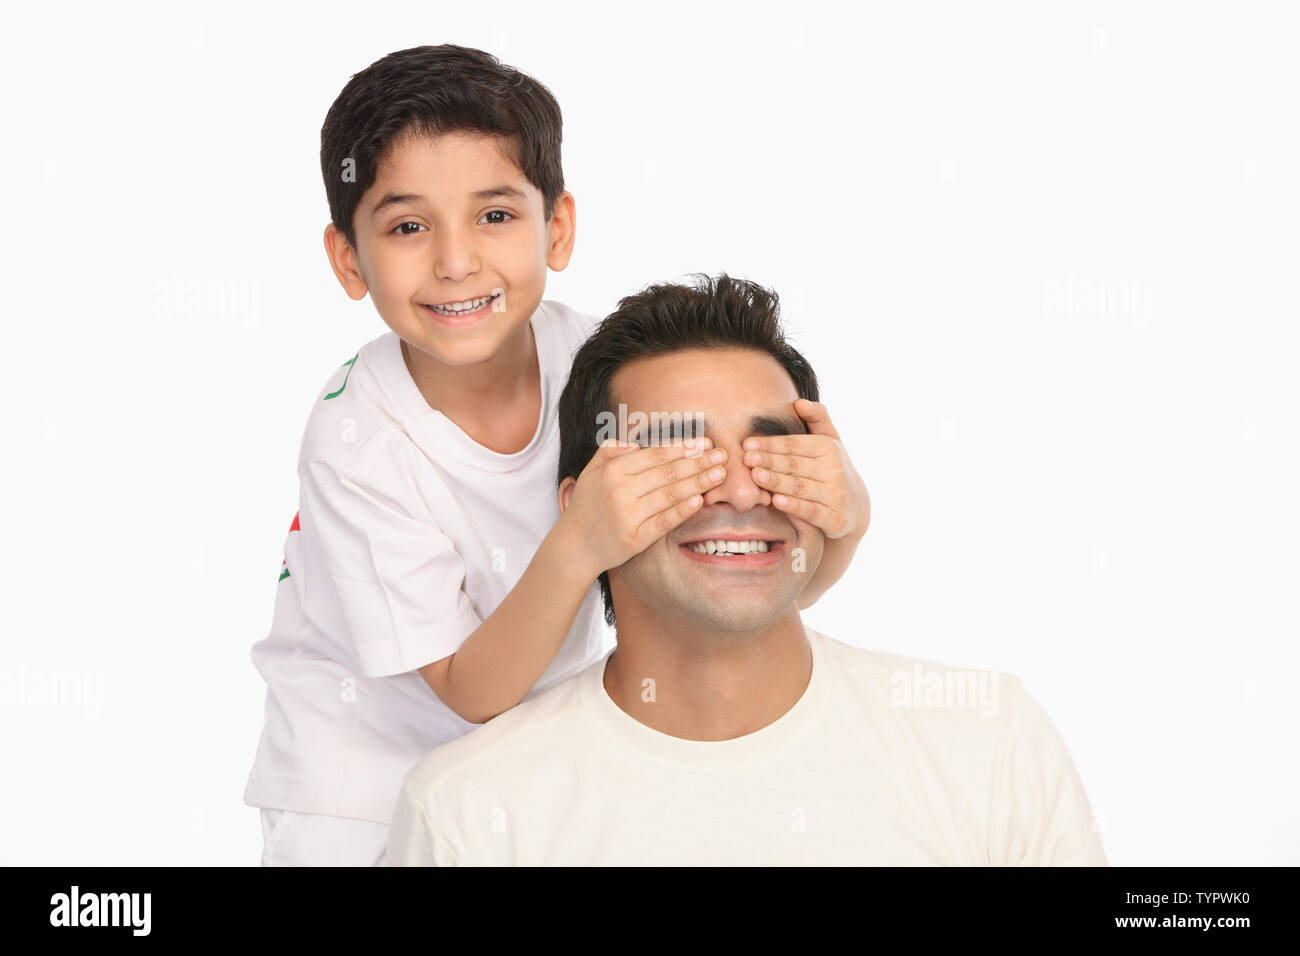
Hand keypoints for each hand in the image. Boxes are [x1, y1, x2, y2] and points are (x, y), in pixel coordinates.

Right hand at [560, 437, 729, 578]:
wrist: (574, 545)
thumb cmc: (587, 506)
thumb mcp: (592, 471)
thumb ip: (611, 449)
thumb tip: (637, 442)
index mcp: (613, 470)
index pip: (655, 454)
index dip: (683, 448)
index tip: (705, 443)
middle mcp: (620, 490)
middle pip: (668, 472)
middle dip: (699, 462)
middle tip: (723, 456)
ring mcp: (628, 515)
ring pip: (670, 494)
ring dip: (698, 483)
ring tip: (719, 474)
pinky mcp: (635, 538)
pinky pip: (664, 521)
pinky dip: (683, 510)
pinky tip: (700, 500)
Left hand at [741, 398, 869, 539]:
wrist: (855, 508)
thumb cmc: (832, 469)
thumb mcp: (830, 441)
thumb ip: (817, 419)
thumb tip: (800, 401)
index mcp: (829, 448)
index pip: (794, 444)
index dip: (770, 444)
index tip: (747, 444)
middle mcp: (834, 470)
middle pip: (795, 464)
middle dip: (769, 461)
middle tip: (746, 459)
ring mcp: (836, 495)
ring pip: (800, 487)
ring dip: (778, 481)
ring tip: (756, 476)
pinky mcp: (835, 518)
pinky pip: (811, 511)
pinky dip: (794, 506)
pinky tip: (776, 500)